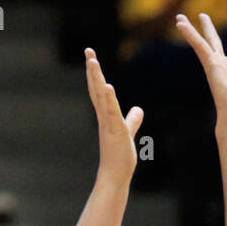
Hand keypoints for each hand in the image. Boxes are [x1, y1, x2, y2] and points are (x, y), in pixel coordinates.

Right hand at [84, 48, 143, 187]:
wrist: (115, 175)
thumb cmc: (119, 156)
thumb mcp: (128, 131)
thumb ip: (132, 120)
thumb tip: (138, 110)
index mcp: (106, 115)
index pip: (98, 90)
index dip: (94, 74)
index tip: (91, 57)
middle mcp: (103, 116)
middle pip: (96, 88)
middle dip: (92, 69)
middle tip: (88, 50)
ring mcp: (107, 122)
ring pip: (101, 96)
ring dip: (96, 78)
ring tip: (92, 61)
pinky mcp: (114, 130)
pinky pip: (111, 112)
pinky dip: (109, 99)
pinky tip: (107, 86)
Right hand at [176, 13, 226, 131]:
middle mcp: (224, 68)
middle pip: (216, 43)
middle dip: (209, 30)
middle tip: (202, 16)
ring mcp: (215, 67)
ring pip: (202, 43)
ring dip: (192, 30)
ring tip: (180, 18)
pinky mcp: (210, 66)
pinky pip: (199, 46)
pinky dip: (190, 35)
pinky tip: (180, 24)